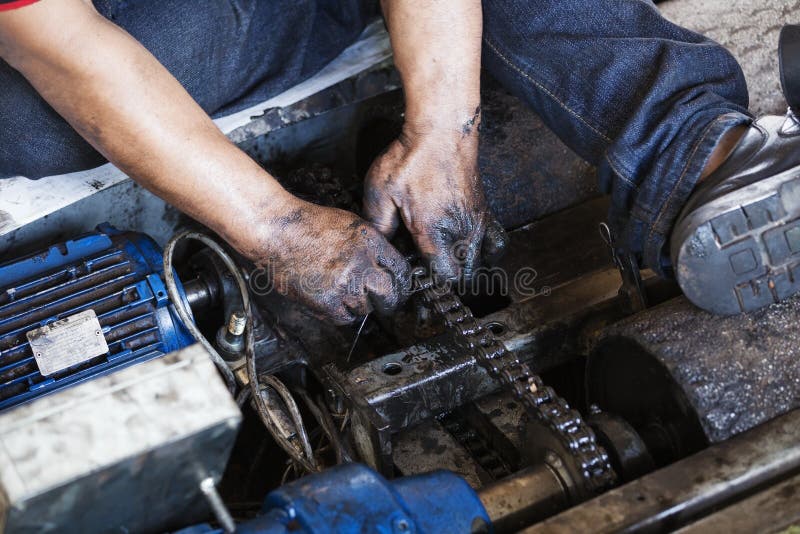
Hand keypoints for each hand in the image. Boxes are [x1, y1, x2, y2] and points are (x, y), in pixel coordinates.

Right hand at [242, 196, 410, 324]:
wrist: (276, 229)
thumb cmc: (308, 224)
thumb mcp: (350, 224)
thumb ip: (370, 245)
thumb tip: (384, 265)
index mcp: (370, 241)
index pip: (401, 270)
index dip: (401, 283)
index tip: (399, 289)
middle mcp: (361, 263)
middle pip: (389, 294)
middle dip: (388, 302)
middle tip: (383, 304)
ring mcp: (344, 283)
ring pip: (365, 308)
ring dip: (358, 306)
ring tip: (344, 293)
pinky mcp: (326, 300)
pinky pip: (344, 318)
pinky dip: (340, 313)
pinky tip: (332, 301)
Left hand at [364, 127, 506, 281]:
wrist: (442, 130)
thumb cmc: (411, 159)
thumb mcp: (381, 192)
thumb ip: (378, 225)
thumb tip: (378, 248)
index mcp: (435, 233)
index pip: (445, 279)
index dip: (431, 289)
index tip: (418, 287)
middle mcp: (463, 232)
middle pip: (466, 278)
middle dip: (449, 286)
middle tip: (430, 281)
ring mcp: (478, 223)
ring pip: (482, 264)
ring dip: (467, 272)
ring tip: (448, 269)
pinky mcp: (485, 213)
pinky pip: (497, 245)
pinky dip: (487, 254)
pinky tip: (470, 251)